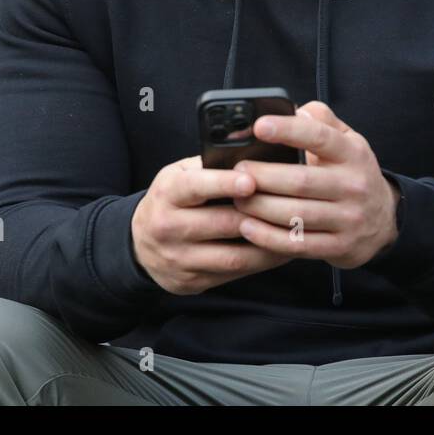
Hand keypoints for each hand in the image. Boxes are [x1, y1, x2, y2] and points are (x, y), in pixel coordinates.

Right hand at [131, 155, 292, 295]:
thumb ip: (209, 166)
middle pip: (222, 224)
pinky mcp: (193, 281)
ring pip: (233, 256)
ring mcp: (179, 259)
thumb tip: (252, 153)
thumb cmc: (171, 201)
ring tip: (294, 232)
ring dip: (268, 245)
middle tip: (292, 207)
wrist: (139, 246)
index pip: (195, 187)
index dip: (224, 184)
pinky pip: (234, 274)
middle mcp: (168, 227)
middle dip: (259, 216)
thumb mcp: (179, 175)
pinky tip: (280, 250)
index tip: (251, 181)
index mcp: (167, 193)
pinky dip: (261, 263)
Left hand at [230, 101, 400, 269]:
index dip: (288, 130)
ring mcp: (348, 219)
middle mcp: (353, 185)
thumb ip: (320, 120)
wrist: (384, 221)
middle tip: (236, 171)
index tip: (259, 126)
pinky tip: (247, 227)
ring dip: (260, 207)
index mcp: (352, 153)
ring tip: (237, 198)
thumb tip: (292, 109)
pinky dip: (268, 237)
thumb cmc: (352, 174)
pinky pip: (297, 243)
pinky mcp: (339, 247)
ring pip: (296, 214)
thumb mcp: (347, 140)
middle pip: (301, 181)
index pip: (320, 137)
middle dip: (263, 177)